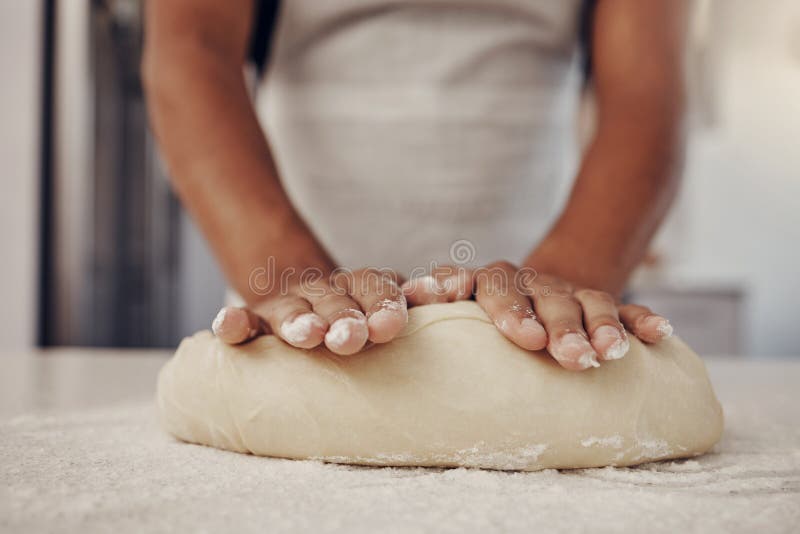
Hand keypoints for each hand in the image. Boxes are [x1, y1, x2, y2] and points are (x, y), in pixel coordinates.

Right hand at [211, 268, 407, 355]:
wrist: (308, 302)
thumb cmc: (360, 319)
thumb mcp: (386, 311)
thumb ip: (409, 306)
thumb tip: (450, 290)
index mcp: (364, 287)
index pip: (378, 288)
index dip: (384, 304)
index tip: (390, 326)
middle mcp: (327, 292)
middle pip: (336, 300)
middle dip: (344, 317)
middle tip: (350, 338)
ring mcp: (290, 304)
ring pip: (292, 309)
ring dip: (299, 321)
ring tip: (306, 336)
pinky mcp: (256, 319)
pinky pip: (244, 321)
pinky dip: (236, 324)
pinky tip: (228, 327)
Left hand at [402, 262, 672, 370]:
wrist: (527, 295)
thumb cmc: (479, 321)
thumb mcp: (452, 320)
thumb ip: (431, 312)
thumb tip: (394, 311)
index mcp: (486, 284)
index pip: (487, 284)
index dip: (501, 305)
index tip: (516, 334)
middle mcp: (525, 283)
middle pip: (539, 294)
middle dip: (553, 323)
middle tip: (563, 353)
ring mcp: (563, 290)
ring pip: (582, 298)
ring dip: (597, 323)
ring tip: (608, 352)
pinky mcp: (596, 301)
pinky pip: (623, 306)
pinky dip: (638, 320)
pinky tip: (659, 335)